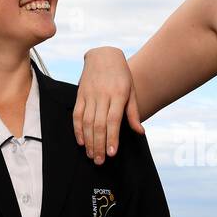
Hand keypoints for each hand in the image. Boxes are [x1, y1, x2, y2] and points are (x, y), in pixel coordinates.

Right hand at [73, 47, 143, 164]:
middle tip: (100, 161)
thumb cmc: (121, 75)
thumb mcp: (131, 91)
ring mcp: (89, 95)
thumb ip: (133, 112)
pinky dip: (77, 129)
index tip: (112, 153)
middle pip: (98, 124)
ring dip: (89, 141)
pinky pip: (76, 114)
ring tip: (92, 155)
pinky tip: (81, 142)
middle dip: (99, 144)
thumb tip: (140, 132)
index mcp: (118, 94)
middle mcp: (102, 95)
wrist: (103, 55)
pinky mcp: (80, 95)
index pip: (113, 120)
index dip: (112, 138)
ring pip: (86, 122)